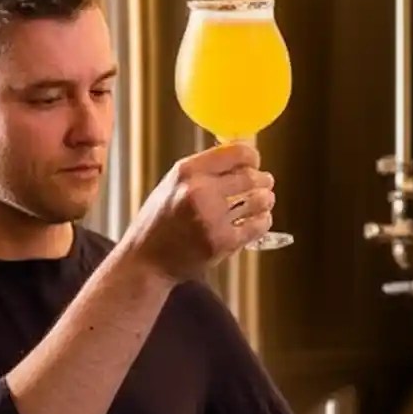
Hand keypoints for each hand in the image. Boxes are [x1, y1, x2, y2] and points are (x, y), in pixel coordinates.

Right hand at [117, 142, 274, 282]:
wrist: (146, 261)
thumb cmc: (160, 221)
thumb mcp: (173, 184)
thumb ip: (204, 169)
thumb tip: (241, 154)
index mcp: (186, 171)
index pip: (237, 152)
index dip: (251, 157)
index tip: (254, 162)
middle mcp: (199, 191)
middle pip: (251, 176)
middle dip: (263, 179)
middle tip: (265, 182)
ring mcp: (211, 218)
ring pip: (259, 200)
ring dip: (266, 200)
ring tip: (264, 201)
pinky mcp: (222, 242)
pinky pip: (258, 226)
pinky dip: (262, 221)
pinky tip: (258, 220)